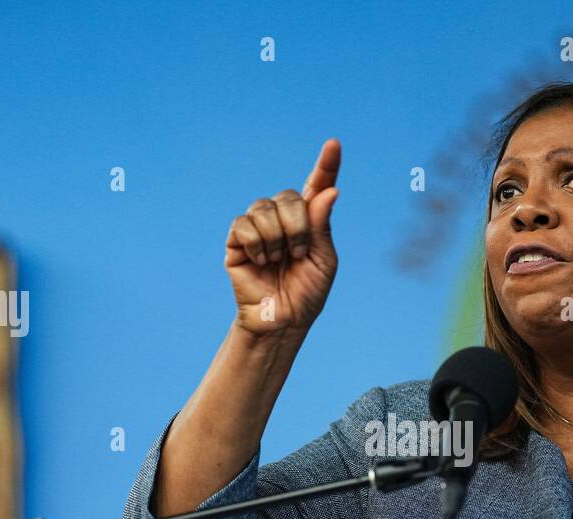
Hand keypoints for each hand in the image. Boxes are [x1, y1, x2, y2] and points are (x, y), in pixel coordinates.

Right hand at [225, 137, 340, 337]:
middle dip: (297, 226)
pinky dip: (256, 242)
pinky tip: (261, 260)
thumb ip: (322, 225)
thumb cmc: (306, 293)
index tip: (335, 144)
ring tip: (278, 261)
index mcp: (309, 221)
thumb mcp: (324, 260)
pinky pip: (243, 224)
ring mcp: (258, 227)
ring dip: (277, 237)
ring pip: (263, 208)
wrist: (282, 320)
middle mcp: (283, 218)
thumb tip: (329, 190)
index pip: (317, 185)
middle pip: (288, 196)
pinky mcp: (237, 240)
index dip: (326, 165)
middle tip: (298, 255)